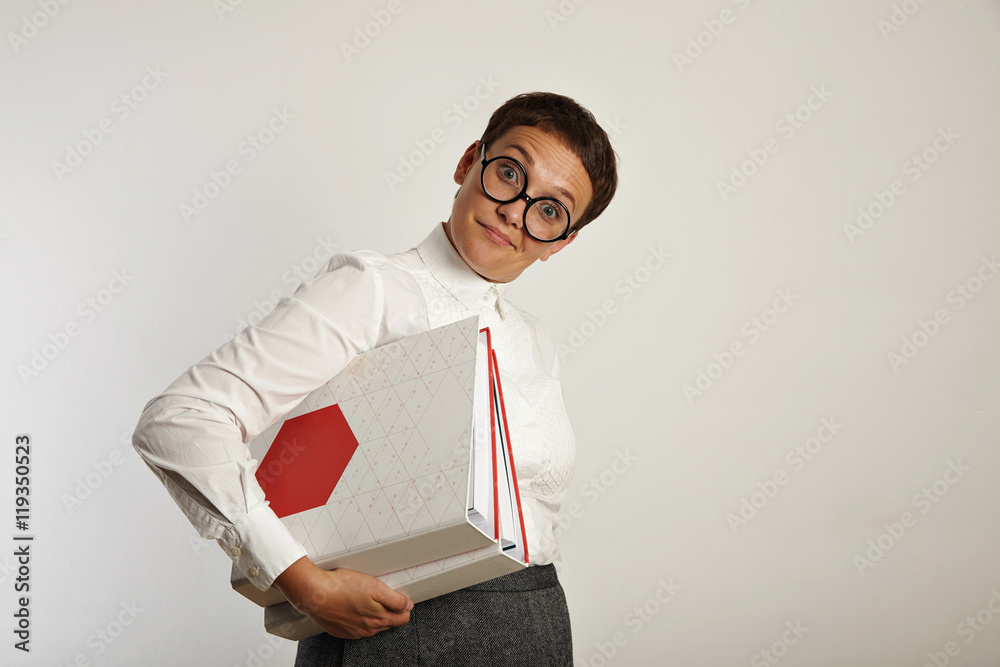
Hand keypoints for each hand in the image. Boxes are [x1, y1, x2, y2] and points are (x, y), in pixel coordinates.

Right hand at [272, 557, 412, 638]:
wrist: (314, 593)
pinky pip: (356, 627)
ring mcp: (353, 632)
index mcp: (379, 619)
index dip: (404, 606)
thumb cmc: (342, 587)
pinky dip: (358, 618)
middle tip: (382, 595)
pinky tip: (353, 606)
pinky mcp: (341, 630)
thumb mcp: (375, 587)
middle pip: (388, 622)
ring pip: (372, 625)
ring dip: (374, 614)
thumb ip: (394, 599)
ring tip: (366, 598)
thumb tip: (408, 606)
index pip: (402, 618)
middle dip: (390, 610)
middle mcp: (368, 629)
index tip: (399, 597)